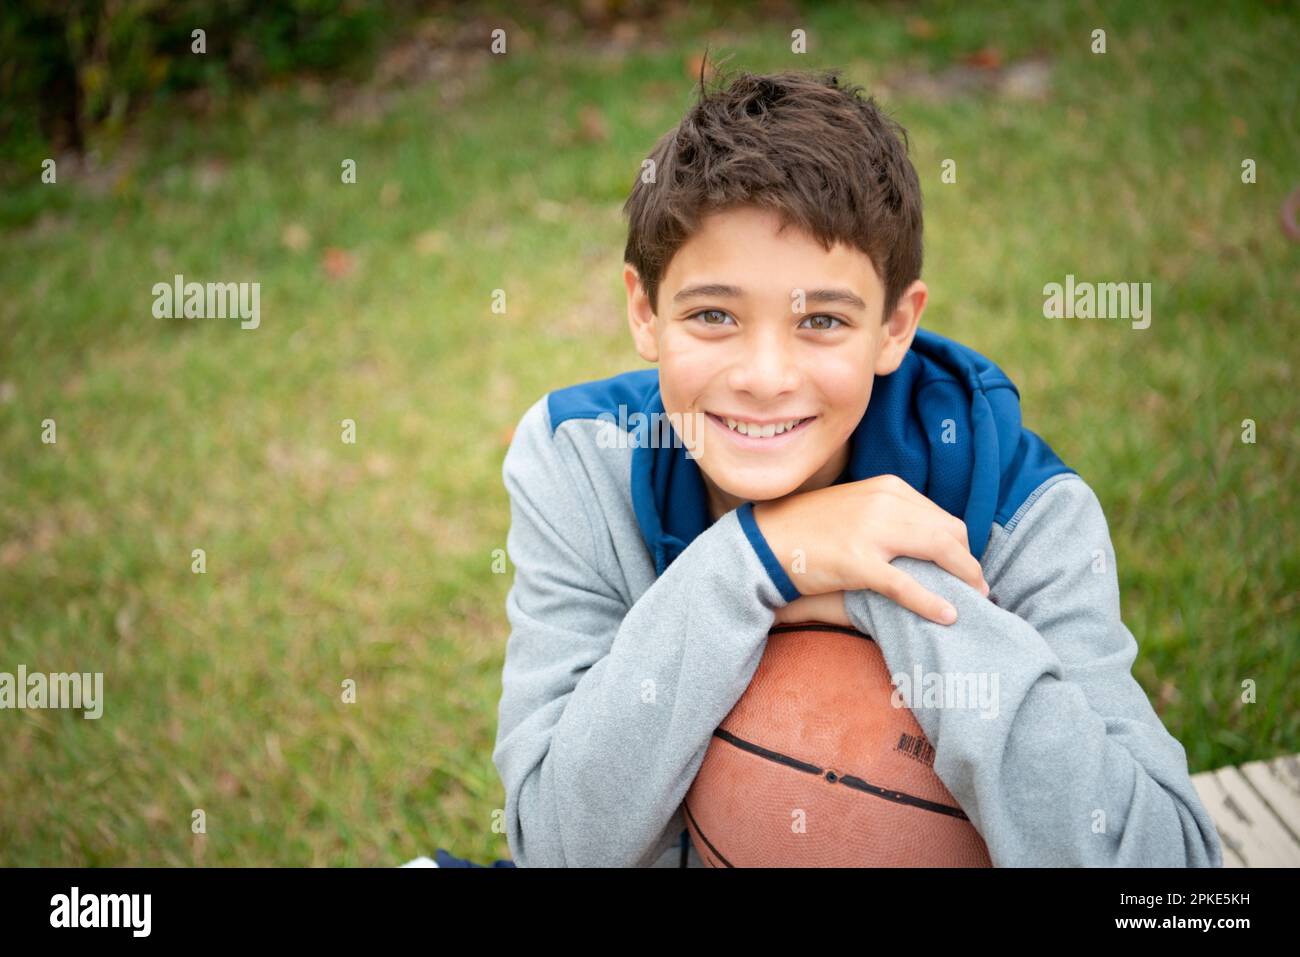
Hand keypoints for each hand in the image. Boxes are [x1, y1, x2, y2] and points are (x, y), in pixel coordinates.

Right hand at [753, 474, 989, 625]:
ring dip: (962, 579)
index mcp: (888, 488)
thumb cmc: (808, 528)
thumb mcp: (855, 507)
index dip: (961, 546)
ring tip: (973, 601)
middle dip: (969, 563)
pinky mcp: (856, 560)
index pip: (942, 516)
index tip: (965, 568)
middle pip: (949, 532)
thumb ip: (889, 515)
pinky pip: (906, 584)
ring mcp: (871, 530)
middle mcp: (886, 502)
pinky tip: (947, 616)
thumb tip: (922, 541)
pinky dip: (931, 601)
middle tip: (978, 588)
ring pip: (938, 551)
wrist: (765, 540)